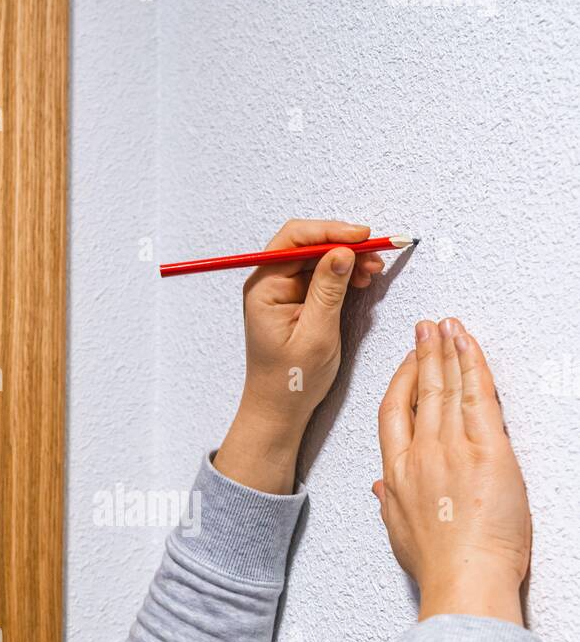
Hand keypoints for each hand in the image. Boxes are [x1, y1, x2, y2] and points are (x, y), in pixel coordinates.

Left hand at [214, 218, 383, 494]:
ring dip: (349, 259)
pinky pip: (323, 276)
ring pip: (320, 258)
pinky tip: (363, 279)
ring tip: (375, 269)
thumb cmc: (291, 381)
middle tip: (377, 253)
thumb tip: (342, 252)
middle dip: (344, 244)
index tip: (362, 236)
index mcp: (264, 288)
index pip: (294, 239)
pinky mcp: (298, 300)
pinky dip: (345, 274)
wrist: (280, 410)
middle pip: (309, 244)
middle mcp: (270, 283)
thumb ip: (328, 290)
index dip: (330, 231)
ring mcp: (284, 291)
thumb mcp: (316, 334)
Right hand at [373, 317, 530, 625]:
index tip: (408, 365)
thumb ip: (389, 503)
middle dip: (423, 354)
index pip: (394, 413)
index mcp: (396, 474)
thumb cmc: (438, 567)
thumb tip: (380, 487)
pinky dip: (474, 366)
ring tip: (448, 325)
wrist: (465, 581)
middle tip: (426, 329)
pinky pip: (479, 397)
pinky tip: (470, 346)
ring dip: (448, 350)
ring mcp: (453, 450)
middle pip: (420, 392)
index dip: (400, 382)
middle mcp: (420, 456)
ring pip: (448, 387)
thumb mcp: (400, 533)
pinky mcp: (488, 452)